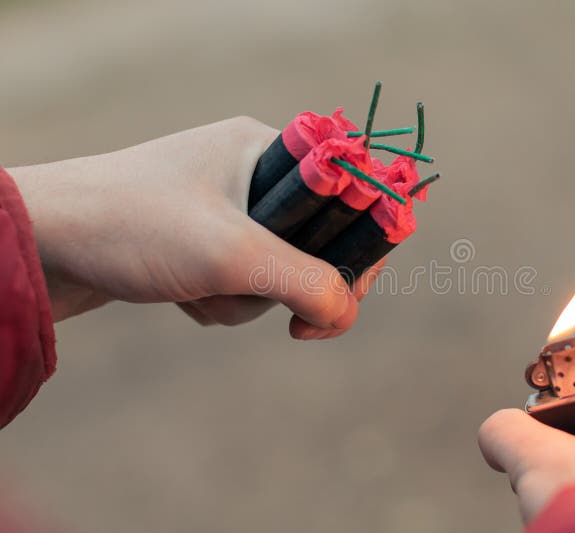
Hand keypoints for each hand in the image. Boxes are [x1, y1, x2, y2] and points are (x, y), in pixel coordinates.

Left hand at [11, 116, 378, 336]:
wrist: (40, 243)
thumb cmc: (135, 227)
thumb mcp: (234, 255)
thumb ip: (307, 283)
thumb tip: (347, 313)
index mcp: (267, 150)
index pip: (346, 194)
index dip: (358, 246)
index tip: (345, 293)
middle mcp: (248, 172)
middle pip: (310, 242)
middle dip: (286, 286)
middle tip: (291, 322)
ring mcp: (220, 207)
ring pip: (269, 270)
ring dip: (241, 299)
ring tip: (197, 293)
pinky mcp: (195, 240)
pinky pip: (234, 279)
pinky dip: (216, 299)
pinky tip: (179, 295)